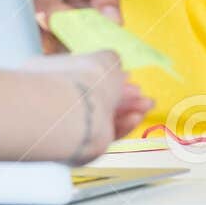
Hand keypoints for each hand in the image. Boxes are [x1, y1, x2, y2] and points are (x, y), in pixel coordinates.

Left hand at [26, 50, 153, 158]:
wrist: (70, 109)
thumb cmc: (81, 79)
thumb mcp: (102, 60)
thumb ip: (110, 62)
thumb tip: (117, 67)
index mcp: (59, 78)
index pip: (86, 79)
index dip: (108, 77)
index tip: (128, 76)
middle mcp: (64, 102)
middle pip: (99, 100)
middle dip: (124, 96)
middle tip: (141, 93)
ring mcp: (73, 124)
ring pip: (105, 118)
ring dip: (128, 111)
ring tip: (147, 105)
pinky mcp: (84, 145)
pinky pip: (106, 134)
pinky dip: (123, 126)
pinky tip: (136, 117)